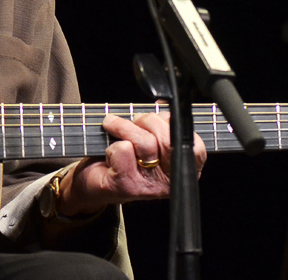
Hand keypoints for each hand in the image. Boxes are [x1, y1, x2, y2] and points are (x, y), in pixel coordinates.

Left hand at [57, 112, 206, 216]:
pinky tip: (109, 152)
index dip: (175, 125)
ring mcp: (147, 186)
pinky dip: (112, 144)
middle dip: (148, 121)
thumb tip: (163, 102)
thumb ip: (159, 125)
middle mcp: (168, 181)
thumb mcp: (146, 138)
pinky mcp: (125, 186)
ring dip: (124, 127)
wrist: (92, 183)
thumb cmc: (122, 158)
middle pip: (168, 139)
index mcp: (180, 170)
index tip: (161, 119)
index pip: (195, 147)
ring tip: (113, 126)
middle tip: (134, 121)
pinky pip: (123, 150)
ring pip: (145, 143)